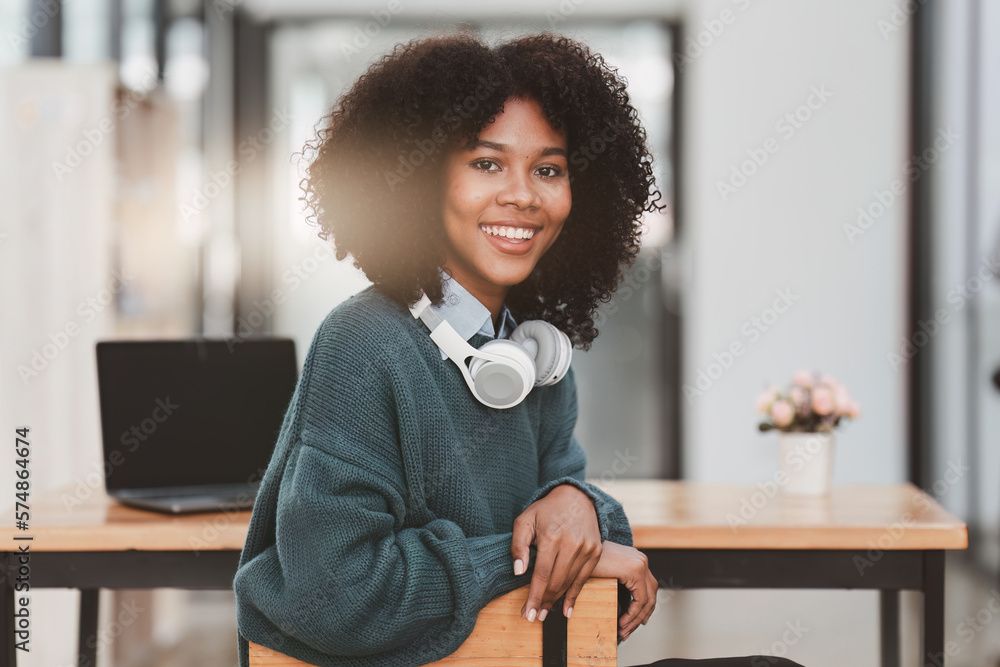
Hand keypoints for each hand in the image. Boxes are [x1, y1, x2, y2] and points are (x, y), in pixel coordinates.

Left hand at [511, 484, 602, 621]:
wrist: (577, 497)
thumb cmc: (546, 510)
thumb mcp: (524, 521)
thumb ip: (518, 546)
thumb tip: (519, 572)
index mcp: (551, 537)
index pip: (541, 574)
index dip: (534, 597)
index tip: (527, 614)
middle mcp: (571, 544)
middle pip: (556, 582)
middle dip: (544, 602)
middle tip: (534, 617)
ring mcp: (586, 548)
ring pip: (569, 582)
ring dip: (557, 601)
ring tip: (545, 613)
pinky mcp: (595, 551)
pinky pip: (583, 578)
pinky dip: (574, 595)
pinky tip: (567, 609)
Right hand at [591, 542, 657, 641]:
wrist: (578, 549)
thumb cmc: (586, 561)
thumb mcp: (606, 574)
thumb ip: (618, 584)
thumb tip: (623, 606)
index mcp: (636, 560)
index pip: (647, 590)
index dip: (641, 610)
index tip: (629, 624)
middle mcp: (642, 561)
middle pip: (651, 595)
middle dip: (641, 617)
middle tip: (628, 631)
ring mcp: (640, 564)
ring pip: (648, 600)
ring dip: (637, 619)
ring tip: (624, 631)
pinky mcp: (635, 570)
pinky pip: (640, 600)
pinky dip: (633, 614)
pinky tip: (622, 622)